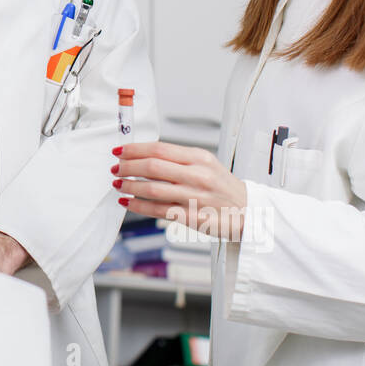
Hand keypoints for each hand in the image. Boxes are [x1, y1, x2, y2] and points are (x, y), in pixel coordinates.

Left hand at [111, 141, 248, 240]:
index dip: (134, 149)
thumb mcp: (205, 163)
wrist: (248, 211)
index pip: (159, 148)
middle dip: (128, 166)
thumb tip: (144, 154)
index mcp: (199, 157)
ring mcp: (194, 197)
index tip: (120, 151)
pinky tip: (127, 202)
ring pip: (152, 188)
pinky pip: (157, 210)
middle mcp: (197, 175)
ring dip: (129, 186)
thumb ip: (178, 158)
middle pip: (153, 166)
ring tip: (118, 184)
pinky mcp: (191, 217)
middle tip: (116, 168)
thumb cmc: (223, 186)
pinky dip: (138, 205)